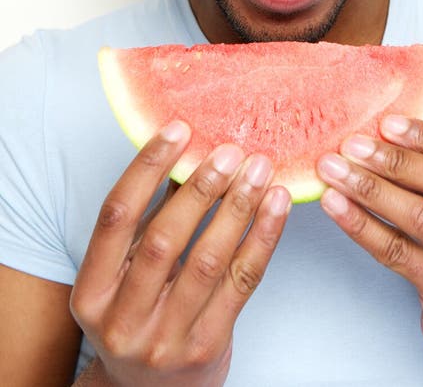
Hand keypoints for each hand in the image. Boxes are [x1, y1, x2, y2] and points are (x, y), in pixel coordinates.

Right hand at [70, 121, 290, 386]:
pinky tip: (277, 204)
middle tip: (231, 150)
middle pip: (165, 238)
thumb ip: (153, 218)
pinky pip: (242, 282)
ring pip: (209, 260)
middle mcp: (122, 318)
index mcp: (91, 291)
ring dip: (239, 207)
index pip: (114, 216)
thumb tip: (190, 150)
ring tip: (260, 169)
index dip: (146, 167)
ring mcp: (165, 339)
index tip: (177, 128)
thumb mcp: (128, 273)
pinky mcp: (207, 347)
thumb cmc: (140, 315)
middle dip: (202, 188)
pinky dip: (263, 237)